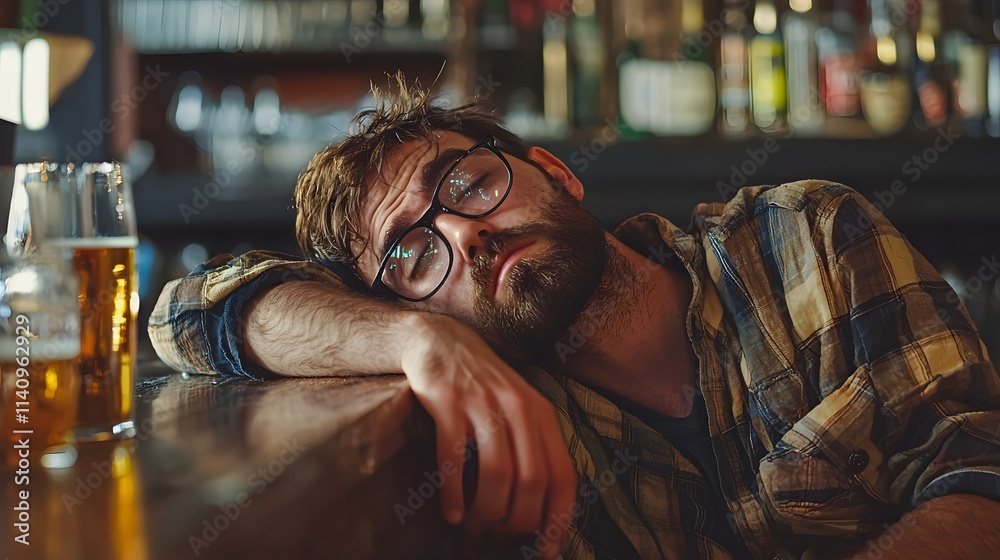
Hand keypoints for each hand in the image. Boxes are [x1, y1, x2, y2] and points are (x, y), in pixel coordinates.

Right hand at [400, 313, 576, 557]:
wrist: (440, 341)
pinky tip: (450, 512)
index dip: (557, 520)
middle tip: (498, 532)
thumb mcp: (519, 407)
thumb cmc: (483, 386)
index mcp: (542, 414)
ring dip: (485, 510)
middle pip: (532, 481)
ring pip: (497, 474)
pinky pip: (454, 460)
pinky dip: (453, 495)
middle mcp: (518, 408)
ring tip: (474, 523)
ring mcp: (483, 404)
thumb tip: (539, 507)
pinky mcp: (448, 403)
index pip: (563, 476)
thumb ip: (533, 447)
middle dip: (515, 519)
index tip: (545, 551)